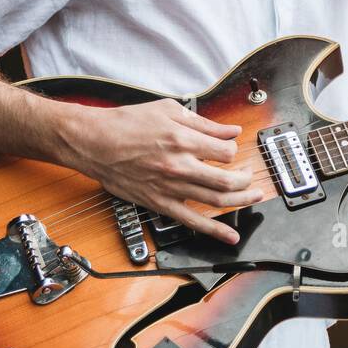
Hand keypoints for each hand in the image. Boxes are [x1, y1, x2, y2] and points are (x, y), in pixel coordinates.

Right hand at [68, 97, 256, 244]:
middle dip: (246, 179)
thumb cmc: (128, 124)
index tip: (231, 151)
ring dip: (241, 201)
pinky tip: (230, 236)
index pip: (226, 153)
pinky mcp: (160, 203)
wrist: (95, 142)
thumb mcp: (169, 111)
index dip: (234, 152)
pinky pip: (192, 221)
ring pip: (216, 201)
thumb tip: (230, 131)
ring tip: (253, 197)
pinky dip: (215, 231)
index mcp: (184, 140)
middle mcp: (180, 166)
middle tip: (250, 175)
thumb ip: (204, 123)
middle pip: (227, 180)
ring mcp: (171, 188)